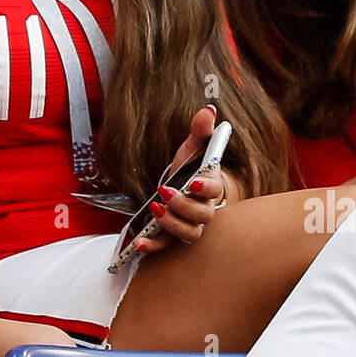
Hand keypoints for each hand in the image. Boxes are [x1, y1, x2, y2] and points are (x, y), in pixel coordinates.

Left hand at [137, 105, 227, 252]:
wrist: (182, 189)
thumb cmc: (191, 168)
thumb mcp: (192, 148)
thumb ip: (200, 130)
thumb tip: (208, 109)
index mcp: (212, 187)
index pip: (216, 190)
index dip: (207, 187)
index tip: (193, 181)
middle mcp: (205, 210)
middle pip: (203, 215)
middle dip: (184, 205)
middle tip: (165, 192)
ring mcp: (189, 225)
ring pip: (190, 233)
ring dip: (172, 224)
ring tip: (155, 210)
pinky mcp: (172, 236)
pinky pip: (166, 246)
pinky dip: (154, 246)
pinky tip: (139, 242)